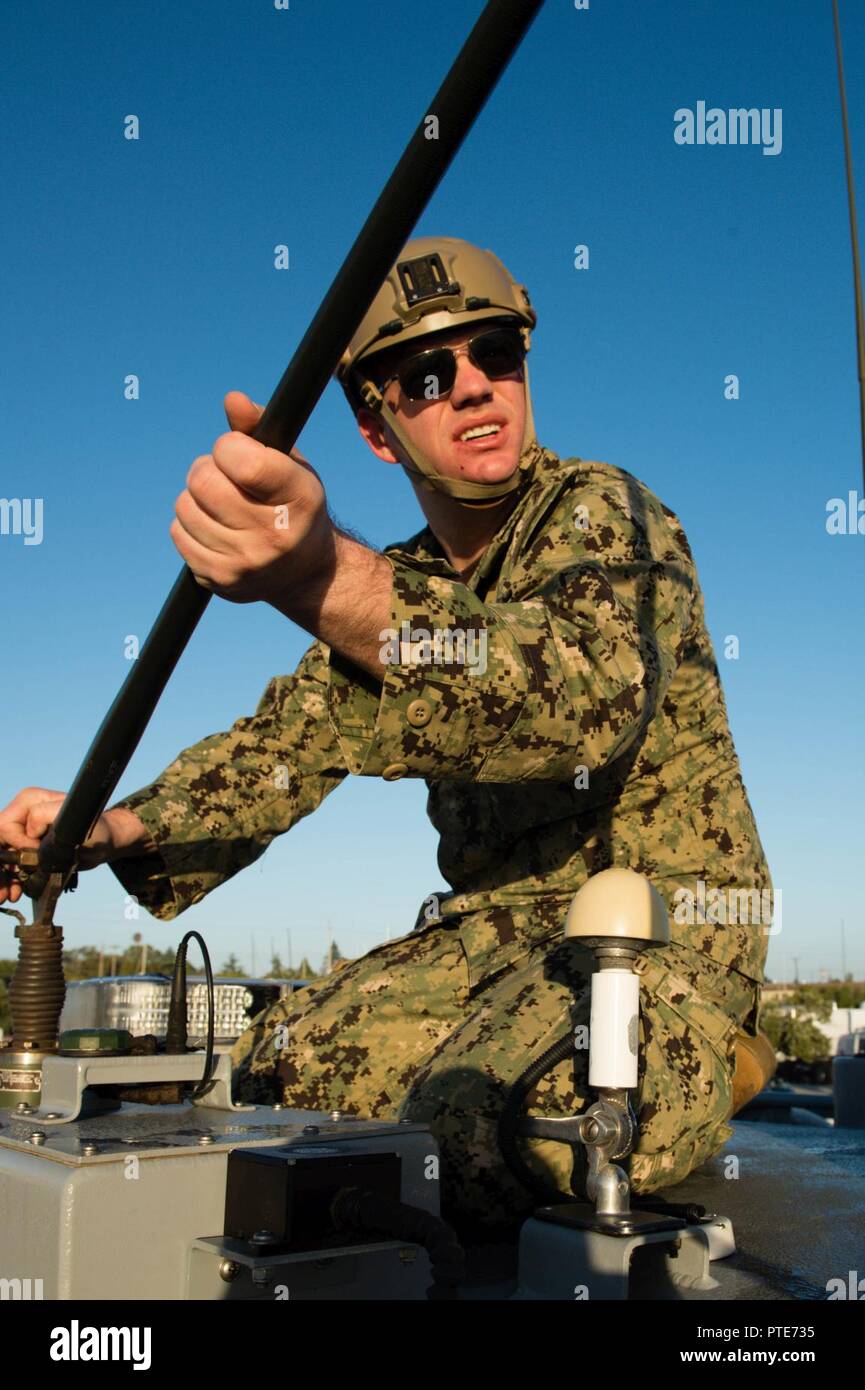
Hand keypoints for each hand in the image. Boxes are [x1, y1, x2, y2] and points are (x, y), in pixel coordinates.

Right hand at [0, 789, 148, 903]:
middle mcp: (21, 815)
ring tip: (9, 896)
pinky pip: (10, 864)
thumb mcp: (73, 821)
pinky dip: (12, 880)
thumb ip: (45, 816)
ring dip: (4, 877)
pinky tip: (15, 893)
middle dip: (2, 867)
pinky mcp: (24, 848)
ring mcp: (21, 833)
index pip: (5, 825)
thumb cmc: (94, 830)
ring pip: (2, 857)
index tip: (36, 853)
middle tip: (6, 892)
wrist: (102, 846)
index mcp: (29, 801)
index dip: (18, 843)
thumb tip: (27, 831)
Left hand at [171, 391, 334, 604]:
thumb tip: (232, 399)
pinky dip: (189, 524)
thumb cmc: (293, 504)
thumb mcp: (290, 463)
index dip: (228, 447)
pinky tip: (214, 527)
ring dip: (196, 497)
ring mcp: (245, 563)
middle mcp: (274, 537)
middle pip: (202, 482)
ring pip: (184, 507)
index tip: (238, 453)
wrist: (306, 572)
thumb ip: (260, 428)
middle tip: (225, 478)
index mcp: (299, 499)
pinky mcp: (221, 581)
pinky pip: (178, 534)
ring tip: (220, 504)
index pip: (241, 461)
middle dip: (207, 469)